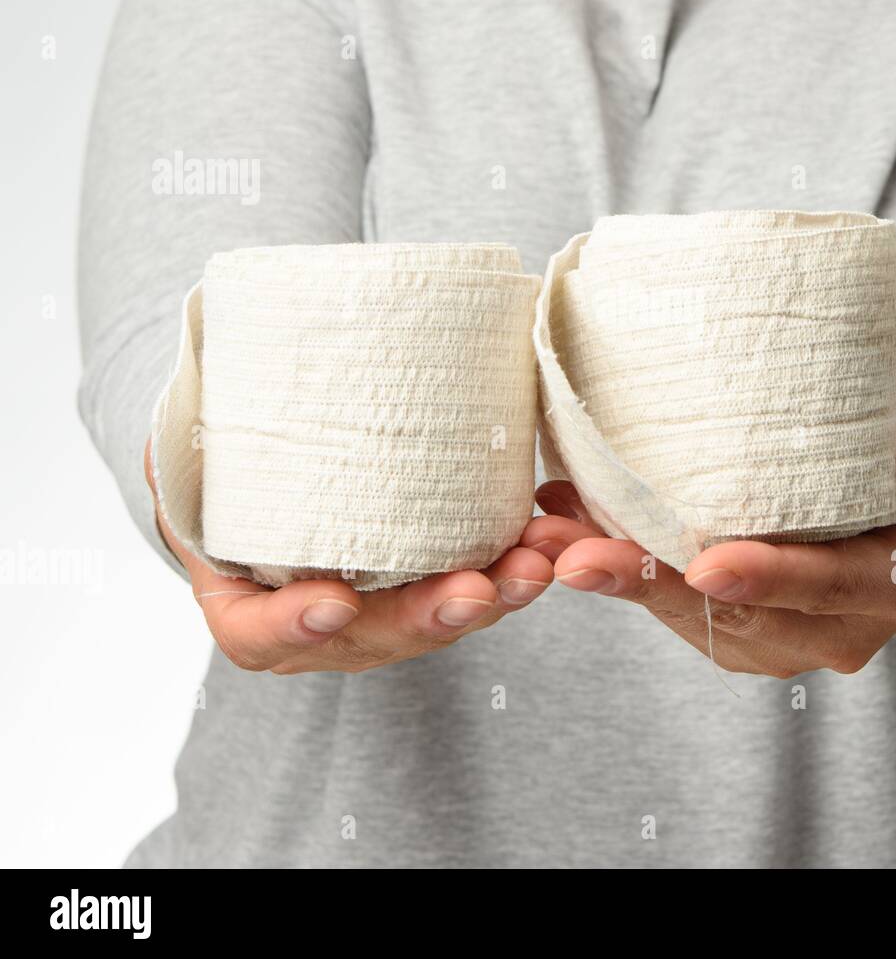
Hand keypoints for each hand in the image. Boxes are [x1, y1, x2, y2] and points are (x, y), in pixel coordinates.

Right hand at [144, 440, 552, 673]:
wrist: (277, 472)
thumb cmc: (228, 468)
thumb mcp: (191, 460)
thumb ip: (189, 451)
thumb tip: (187, 414)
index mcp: (247, 603)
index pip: (258, 636)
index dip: (293, 626)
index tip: (332, 603)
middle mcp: (321, 624)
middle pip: (374, 640)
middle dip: (431, 617)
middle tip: (476, 591)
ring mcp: (382, 612)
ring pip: (440, 622)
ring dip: (495, 598)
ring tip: (535, 566)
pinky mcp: (432, 581)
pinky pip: (475, 588)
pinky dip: (513, 570)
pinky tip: (549, 545)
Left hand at [521, 405, 895, 678]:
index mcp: (890, 586)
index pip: (828, 587)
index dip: (768, 578)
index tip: (705, 564)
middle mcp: (830, 630)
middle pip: (734, 613)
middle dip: (651, 584)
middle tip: (576, 557)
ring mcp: (777, 636)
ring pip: (686, 615)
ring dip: (614, 578)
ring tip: (542, 537)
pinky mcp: (734, 625)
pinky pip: (668, 603)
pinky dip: (616, 567)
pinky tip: (559, 526)